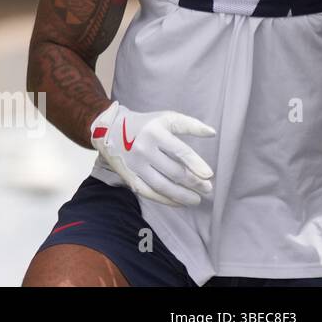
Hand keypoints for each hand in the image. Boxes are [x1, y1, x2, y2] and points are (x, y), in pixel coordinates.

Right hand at [91, 101, 215, 206]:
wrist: (109, 129)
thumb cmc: (145, 124)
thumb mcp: (165, 118)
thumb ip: (189, 124)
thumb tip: (212, 133)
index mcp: (155, 132)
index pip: (180, 151)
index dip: (196, 164)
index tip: (209, 175)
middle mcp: (143, 149)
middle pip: (174, 171)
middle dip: (194, 183)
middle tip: (207, 189)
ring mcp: (135, 164)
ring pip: (162, 185)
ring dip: (182, 195)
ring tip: (196, 199)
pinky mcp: (128, 176)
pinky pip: (149, 192)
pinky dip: (165, 200)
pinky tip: (178, 203)